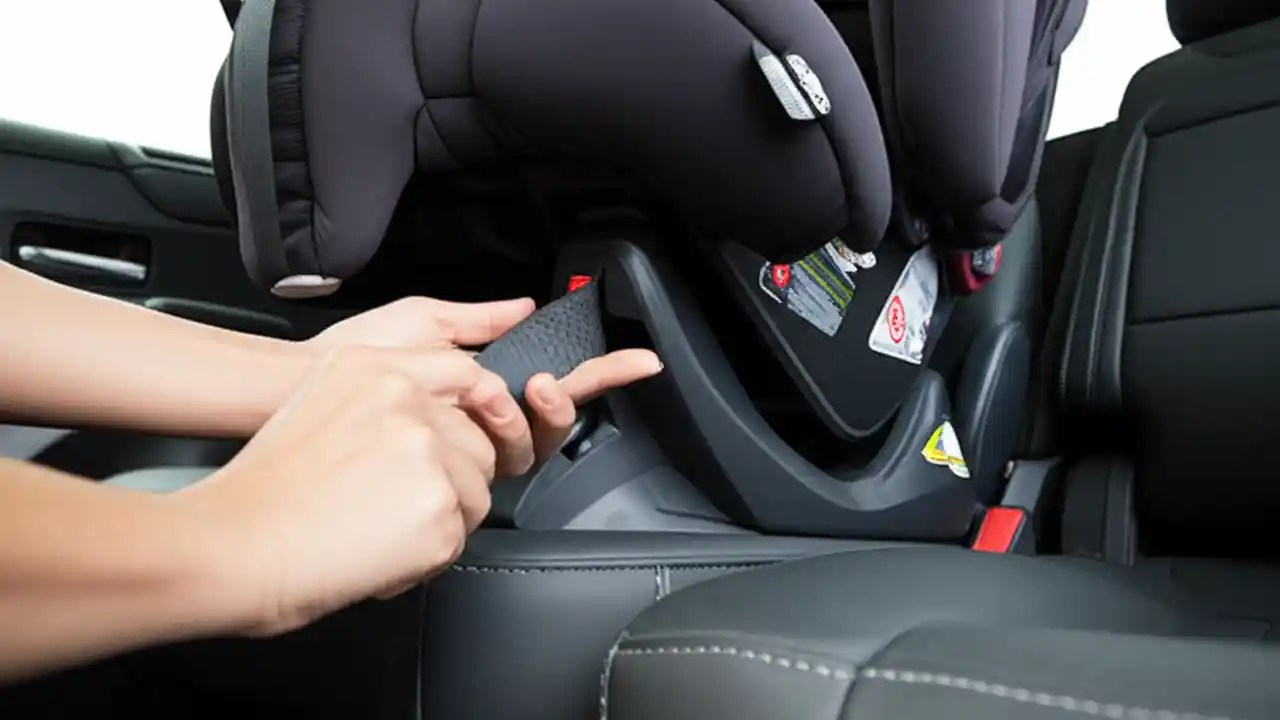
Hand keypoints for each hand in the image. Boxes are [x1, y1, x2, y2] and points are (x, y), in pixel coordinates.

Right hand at [183, 346, 515, 635]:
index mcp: (374, 369)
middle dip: (454, 485)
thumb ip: (381, 401)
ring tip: (381, 535)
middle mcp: (405, 401)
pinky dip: (425, 561)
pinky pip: (458, 541)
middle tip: (401, 511)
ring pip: (476, 495)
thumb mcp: (318, 405)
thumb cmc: (260, 494)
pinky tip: (377, 557)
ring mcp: (426, 452)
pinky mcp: (437, 506)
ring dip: (441, 524)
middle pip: (479, 445)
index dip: (484, 414)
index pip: (467, 376)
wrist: (231, 546)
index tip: (483, 438)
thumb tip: (431, 423)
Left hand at [305, 295, 662, 473]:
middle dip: (566, 403)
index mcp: (479, 382)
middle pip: (549, 425)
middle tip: (553, 384)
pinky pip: (496, 459)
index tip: (642, 360)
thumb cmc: (346, 356)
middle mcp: (477, 418)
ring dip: (542, 417)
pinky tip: (504, 407)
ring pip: (530, 446)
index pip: (553, 380)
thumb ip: (480, 319)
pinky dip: (512, 431)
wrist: (297, 386)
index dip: (600, 372)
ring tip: (532, 390)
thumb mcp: (422, 321)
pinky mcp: (442, 462)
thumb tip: (526, 306)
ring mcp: (461, 443)